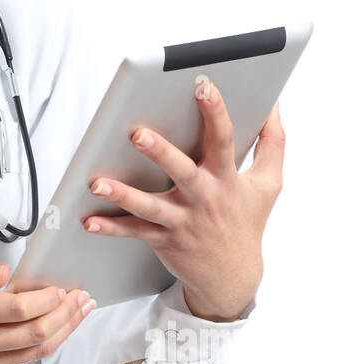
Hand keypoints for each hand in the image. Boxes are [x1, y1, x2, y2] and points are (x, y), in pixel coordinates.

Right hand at [0, 260, 95, 363]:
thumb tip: (4, 273)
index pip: (16, 309)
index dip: (46, 299)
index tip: (60, 286)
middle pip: (33, 334)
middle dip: (65, 315)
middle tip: (83, 299)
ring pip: (31, 353)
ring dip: (61, 333)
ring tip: (78, 315)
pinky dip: (40, 349)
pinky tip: (53, 334)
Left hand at [81, 81, 284, 321]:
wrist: (233, 276)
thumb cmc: (246, 220)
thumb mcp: (269, 183)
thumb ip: (273, 142)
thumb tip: (275, 104)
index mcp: (227, 179)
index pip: (223, 140)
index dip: (216, 112)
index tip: (204, 86)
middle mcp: (203, 198)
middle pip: (182, 172)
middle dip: (161, 152)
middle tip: (137, 134)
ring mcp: (181, 221)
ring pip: (150, 207)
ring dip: (123, 194)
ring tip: (97, 182)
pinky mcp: (163, 239)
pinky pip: (134, 232)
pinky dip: (110, 227)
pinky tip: (89, 220)